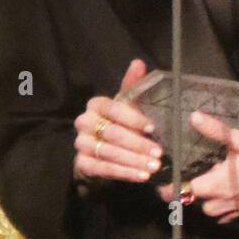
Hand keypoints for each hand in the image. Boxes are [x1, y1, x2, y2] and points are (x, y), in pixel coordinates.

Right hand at [73, 58, 164, 185]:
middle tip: (158, 153)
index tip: (152, 127)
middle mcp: (84, 122)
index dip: (133, 118)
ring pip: (108, 152)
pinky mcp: (81, 164)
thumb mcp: (128, 104)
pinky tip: (141, 176)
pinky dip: (123, 173)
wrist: (101, 148)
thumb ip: (133, 85)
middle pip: (112, 133)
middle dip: (137, 144)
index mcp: (96, 104)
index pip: (113, 108)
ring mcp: (81, 144)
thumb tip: (138, 62)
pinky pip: (102, 169)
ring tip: (154, 166)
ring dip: (133, 161)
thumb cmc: (120, 122)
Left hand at [157, 109, 238, 224]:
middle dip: (190, 189)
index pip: (178, 192)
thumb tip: (194, 117)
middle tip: (194, 174)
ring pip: (206, 208)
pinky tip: (228, 191)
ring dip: (206, 196)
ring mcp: (227, 212)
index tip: (162, 181)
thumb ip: (216, 131)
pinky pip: (220, 214)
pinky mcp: (238, 216)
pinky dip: (220, 204)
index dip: (167, 188)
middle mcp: (216, 202)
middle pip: (191, 200)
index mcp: (212, 185)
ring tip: (214, 181)